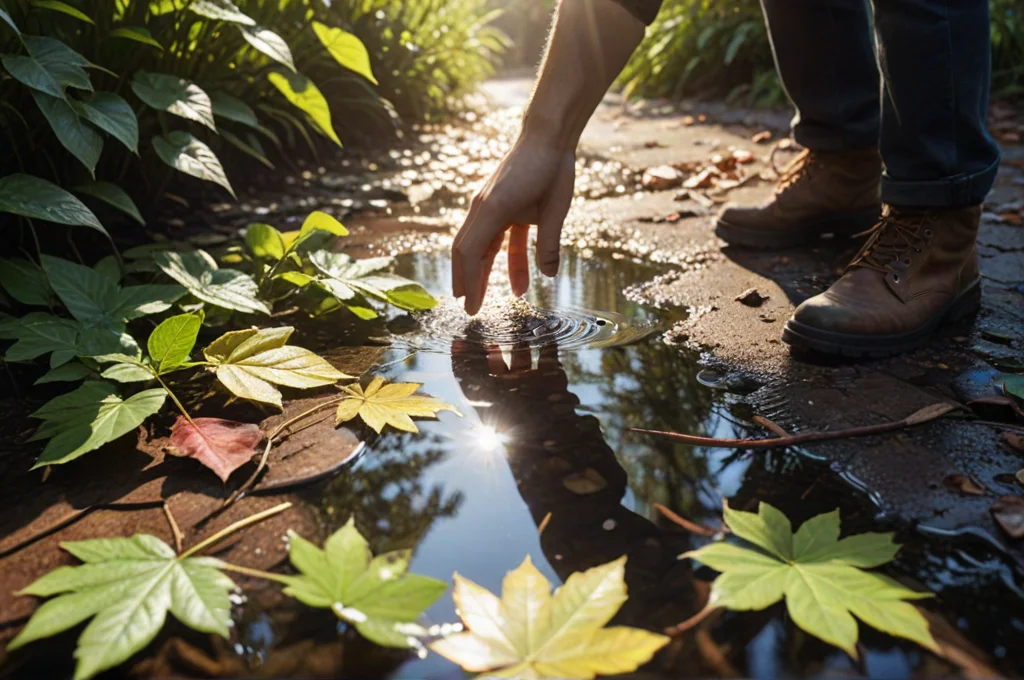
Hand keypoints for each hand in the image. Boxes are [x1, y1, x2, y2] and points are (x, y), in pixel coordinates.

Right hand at [452, 134, 575, 314]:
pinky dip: (507, 258)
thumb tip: (549, 276)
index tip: (471, 306)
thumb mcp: (555, 209)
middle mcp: (483, 208)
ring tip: (496, 299)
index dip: (469, 282)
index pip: (470, 252)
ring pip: (482, 246)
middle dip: (469, 282)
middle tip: (470, 310)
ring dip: (488, 273)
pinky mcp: (501, 205)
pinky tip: (521, 280)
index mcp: (492, 208)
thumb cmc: (552, 168)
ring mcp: (490, 206)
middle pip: (467, 251)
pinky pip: (499, 237)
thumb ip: (549, 244)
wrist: (548, 135)